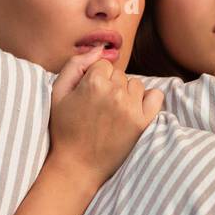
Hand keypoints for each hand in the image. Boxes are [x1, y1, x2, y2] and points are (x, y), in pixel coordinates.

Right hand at [45, 44, 163, 186]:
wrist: (77, 166)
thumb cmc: (64, 129)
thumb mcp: (58, 93)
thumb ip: (75, 64)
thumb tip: (100, 49)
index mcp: (93, 82)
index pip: (103, 65)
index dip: (94, 79)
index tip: (88, 96)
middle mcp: (114, 92)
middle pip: (120, 75)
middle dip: (110, 86)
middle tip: (99, 108)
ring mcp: (130, 107)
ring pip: (136, 85)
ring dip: (127, 94)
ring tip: (113, 112)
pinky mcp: (143, 122)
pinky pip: (156, 97)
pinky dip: (149, 99)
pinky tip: (134, 110)